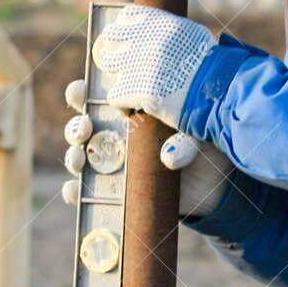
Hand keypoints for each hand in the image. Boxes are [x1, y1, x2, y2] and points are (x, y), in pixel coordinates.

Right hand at [61, 80, 228, 218]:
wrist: (214, 186)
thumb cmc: (203, 144)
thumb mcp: (200, 134)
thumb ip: (186, 140)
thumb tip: (169, 156)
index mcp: (131, 111)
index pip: (97, 96)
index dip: (81, 93)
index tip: (81, 93)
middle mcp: (115, 136)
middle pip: (81, 128)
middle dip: (76, 128)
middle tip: (85, 129)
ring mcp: (112, 166)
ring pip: (79, 158)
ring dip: (73, 158)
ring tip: (80, 161)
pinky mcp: (113, 194)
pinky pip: (86, 194)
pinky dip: (74, 192)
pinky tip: (74, 190)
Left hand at [93, 5, 215, 128]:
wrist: (220, 92)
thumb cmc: (214, 69)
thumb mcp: (195, 38)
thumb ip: (174, 33)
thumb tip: (165, 35)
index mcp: (161, 23)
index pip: (128, 16)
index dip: (127, 30)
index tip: (131, 42)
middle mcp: (145, 39)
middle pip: (111, 37)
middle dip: (117, 49)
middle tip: (126, 65)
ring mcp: (138, 63)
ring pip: (109, 64)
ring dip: (119, 75)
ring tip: (131, 88)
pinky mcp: (135, 89)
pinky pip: (115, 96)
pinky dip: (123, 105)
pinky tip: (135, 109)